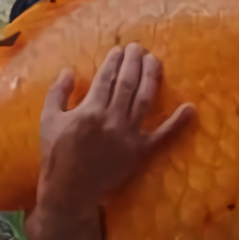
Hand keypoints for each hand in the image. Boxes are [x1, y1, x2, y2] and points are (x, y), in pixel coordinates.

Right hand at [37, 44, 195, 213]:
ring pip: (145, 100)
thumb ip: (57, 93)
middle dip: (134, 62)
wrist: (70, 191)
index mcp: (89, 111)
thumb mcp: (48, 120)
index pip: (106, 78)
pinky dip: (177, 123)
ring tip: (155, 61)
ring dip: (151, 77)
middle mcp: (111, 119)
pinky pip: (163, 136)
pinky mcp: (141, 153)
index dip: (114, 61)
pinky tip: (190, 108)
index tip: (120, 50)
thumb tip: (68, 70)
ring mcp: (129, 136)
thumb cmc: (57, 155)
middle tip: (139, 48)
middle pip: (127, 84)